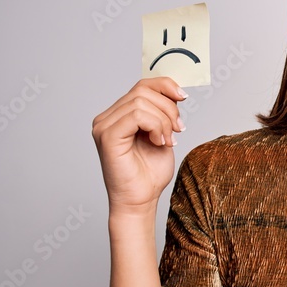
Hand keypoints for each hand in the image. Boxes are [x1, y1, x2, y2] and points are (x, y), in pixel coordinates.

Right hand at [91, 77, 186, 214]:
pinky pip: (137, 115)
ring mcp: (104, 126)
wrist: (140, 201)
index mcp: (118, 115)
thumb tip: (174, 91)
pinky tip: (159, 142)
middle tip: (178, 129)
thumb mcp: (162, 134)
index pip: (141, 86)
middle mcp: (107, 118)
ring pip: (141, 102)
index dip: (165, 86)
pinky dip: (155, 126)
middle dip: (168, 107)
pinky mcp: (107, 136)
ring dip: (163, 120)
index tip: (183, 98)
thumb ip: (162, 113)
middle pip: (143, 90)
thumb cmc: (149, 174)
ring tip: (167, 140)